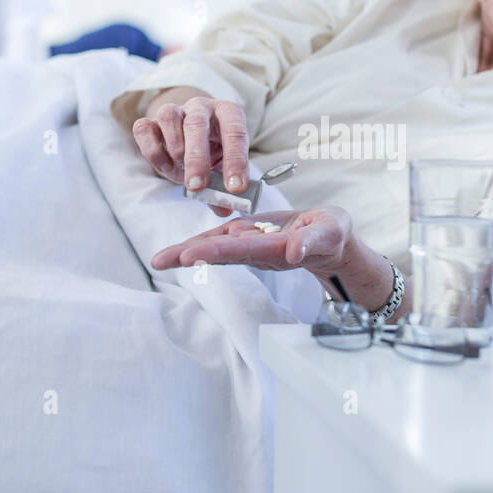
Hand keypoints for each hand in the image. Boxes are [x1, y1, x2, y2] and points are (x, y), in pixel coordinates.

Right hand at [131, 93, 248, 216]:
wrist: (191, 138)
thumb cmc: (213, 152)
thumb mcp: (225, 167)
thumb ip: (225, 188)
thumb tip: (225, 209)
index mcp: (228, 113)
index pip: (235, 132)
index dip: (236, 161)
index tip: (235, 188)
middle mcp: (201, 107)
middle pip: (197, 123)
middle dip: (196, 158)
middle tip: (198, 186)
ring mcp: (175, 110)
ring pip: (169, 116)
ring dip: (174, 149)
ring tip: (181, 171)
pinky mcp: (151, 120)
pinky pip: (144, 128)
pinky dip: (153, 150)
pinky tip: (166, 165)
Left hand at [150, 206, 355, 273]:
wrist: (330, 240)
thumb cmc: (333, 234)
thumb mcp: (332, 232)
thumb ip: (313, 241)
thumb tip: (293, 252)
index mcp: (277, 249)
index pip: (244, 249)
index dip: (217, 251)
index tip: (192, 256)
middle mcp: (258, 251)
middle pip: (221, 252)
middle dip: (192, 254)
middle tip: (162, 260)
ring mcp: (252, 245)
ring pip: (216, 248)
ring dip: (187, 252)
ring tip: (159, 260)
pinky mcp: (249, 237)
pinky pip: (220, 240)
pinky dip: (199, 243)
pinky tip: (177, 250)